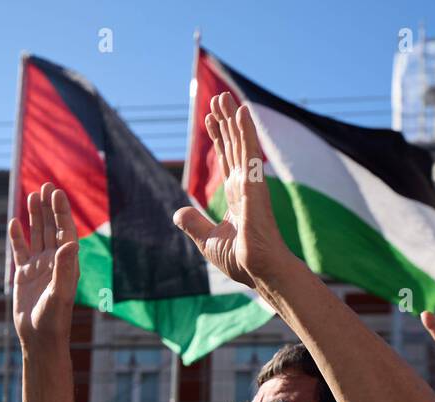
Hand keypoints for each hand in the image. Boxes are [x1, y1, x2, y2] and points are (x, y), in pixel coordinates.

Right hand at [9, 183, 79, 348]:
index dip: (62, 212)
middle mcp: (54, 262)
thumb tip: (71, 243)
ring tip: (32, 195)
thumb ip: (64, 268)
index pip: (66, 232)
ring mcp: (39, 267)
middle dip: (49, 208)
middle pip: (52, 229)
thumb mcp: (60, 293)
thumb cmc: (54, 319)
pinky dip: (17, 237)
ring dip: (35, 217)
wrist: (39, 338)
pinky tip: (13, 222)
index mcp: (67, 264)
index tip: (57, 193)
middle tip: (45, 185)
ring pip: (37, 236)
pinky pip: (20, 251)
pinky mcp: (24, 275)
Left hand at [174, 93, 290, 287]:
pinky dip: (245, 130)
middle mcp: (244, 185)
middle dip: (225, 122)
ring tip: (225, 96)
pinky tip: (242, 109)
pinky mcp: (254, 184)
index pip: (226, 159)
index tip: (210, 118)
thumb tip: (178, 212)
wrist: (257, 271)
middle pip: (233, 145)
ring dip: (233, 119)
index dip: (218, 138)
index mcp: (236, 196)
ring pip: (240, 143)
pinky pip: (249, 152)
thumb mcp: (207, 240)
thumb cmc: (241, 260)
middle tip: (218, 98)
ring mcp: (250, 183)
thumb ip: (193, 223)